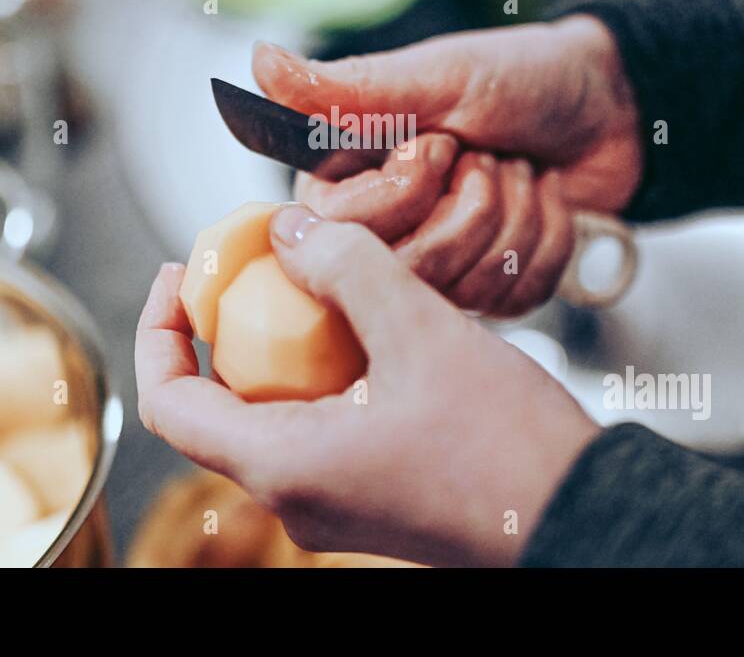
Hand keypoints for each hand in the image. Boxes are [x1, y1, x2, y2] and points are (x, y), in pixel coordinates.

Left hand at [135, 206, 600, 566]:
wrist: (583, 513)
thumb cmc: (508, 449)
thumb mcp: (422, 332)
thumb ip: (347, 268)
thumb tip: (288, 231)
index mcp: (284, 468)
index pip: (168, 404)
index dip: (159, 331)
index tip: (183, 275)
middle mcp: (296, 496)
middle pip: (220, 402)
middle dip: (230, 324)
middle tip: (260, 260)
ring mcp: (332, 499)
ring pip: (274, 410)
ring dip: (285, 343)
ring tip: (321, 281)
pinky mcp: (368, 492)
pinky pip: (319, 423)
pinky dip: (325, 369)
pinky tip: (369, 326)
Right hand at [252, 15, 642, 316]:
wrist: (609, 106)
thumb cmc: (519, 78)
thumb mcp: (435, 77)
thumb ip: (346, 90)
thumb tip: (259, 61)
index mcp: (347, 181)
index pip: (347, 232)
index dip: (407, 191)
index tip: (439, 142)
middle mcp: (383, 234)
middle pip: (409, 269)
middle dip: (470, 202)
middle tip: (486, 152)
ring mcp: (440, 270)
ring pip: (467, 287)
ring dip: (513, 212)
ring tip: (516, 168)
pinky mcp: (492, 295)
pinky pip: (515, 299)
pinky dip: (546, 238)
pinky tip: (545, 200)